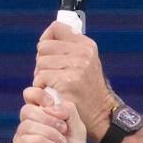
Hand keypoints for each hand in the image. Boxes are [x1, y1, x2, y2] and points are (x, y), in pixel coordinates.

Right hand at [7, 87, 96, 142]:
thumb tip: (49, 106)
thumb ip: (68, 109)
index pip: (31, 95)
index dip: (39, 96)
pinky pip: (21, 142)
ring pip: (25, 126)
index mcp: (42, 116)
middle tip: (63, 132)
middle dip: (48, 120)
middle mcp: (29, 125)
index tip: (52, 105)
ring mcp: (21, 139)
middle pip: (27, 110)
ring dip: (47, 134)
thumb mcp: (78, 128)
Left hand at [33, 21, 115, 140]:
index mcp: (87, 45)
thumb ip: (70, 50)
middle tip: (51, 75)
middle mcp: (83, 53)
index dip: (47, 39)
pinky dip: (41, 86)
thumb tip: (47, 39)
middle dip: (42, 61)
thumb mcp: (86, 64)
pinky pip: (41, 77)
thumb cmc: (88, 91)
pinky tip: (50, 92)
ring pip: (40, 63)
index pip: (57, 28)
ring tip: (52, 85)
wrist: (101, 115)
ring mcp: (77, 67)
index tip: (49, 52)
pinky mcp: (68, 82)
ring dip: (40, 76)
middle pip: (43, 46)